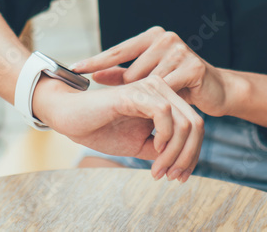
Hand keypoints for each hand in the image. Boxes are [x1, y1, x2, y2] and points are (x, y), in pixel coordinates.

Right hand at [33, 75, 203, 182]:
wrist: (70, 118)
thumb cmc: (101, 129)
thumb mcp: (139, 145)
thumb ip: (162, 149)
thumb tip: (184, 162)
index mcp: (164, 99)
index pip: (194, 125)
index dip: (193, 154)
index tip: (180, 177)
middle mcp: (161, 89)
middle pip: (196, 123)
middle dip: (188, 156)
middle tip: (173, 177)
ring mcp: (149, 88)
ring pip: (184, 122)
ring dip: (175, 153)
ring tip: (158, 170)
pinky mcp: (136, 93)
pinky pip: (165, 114)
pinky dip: (165, 138)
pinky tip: (154, 149)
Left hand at [71, 26, 229, 116]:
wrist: (216, 90)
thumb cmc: (178, 83)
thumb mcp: (148, 78)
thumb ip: (122, 75)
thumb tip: (94, 75)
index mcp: (151, 36)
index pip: (117, 51)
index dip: (95, 61)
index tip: (73, 69)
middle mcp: (164, 38)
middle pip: (132, 73)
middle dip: (133, 93)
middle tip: (143, 102)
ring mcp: (180, 50)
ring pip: (148, 84)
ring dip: (150, 99)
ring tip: (161, 102)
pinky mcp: (193, 66)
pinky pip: (166, 90)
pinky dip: (164, 102)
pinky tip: (170, 106)